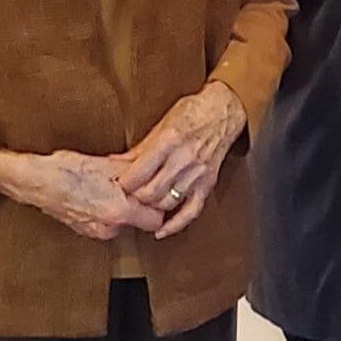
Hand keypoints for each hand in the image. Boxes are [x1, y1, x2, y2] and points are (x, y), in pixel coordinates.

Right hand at [0, 148, 165, 240]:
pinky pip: (106, 223)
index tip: (154, 191)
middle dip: (141, 205)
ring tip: (111, 187)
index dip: (158, 204)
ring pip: (124, 222)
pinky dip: (107, 211)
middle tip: (133, 186)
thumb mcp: (106, 165)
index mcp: (118, 211)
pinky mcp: (83, 230)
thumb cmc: (64, 170)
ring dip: (124, 207)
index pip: (157, 219)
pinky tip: (98, 194)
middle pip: (141, 222)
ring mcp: (94, 232)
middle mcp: (108, 228)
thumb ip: (135, 172)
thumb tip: (153, 170)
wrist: (31, 181)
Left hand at [115, 82, 247, 239]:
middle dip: (134, 197)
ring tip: (141, 205)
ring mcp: (197, 173)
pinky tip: (162, 230)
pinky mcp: (208, 183)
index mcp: (169, 141)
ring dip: (150, 208)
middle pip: (150, 192)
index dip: (122, 184)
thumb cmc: (193, 112)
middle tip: (126, 196)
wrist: (224, 110)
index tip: (116, 184)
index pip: (138, 173)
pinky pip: (191, 211)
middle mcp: (184, 159)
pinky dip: (175, 224)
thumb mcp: (161, 124)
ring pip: (167, 203)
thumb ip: (140, 149)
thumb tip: (116, 162)